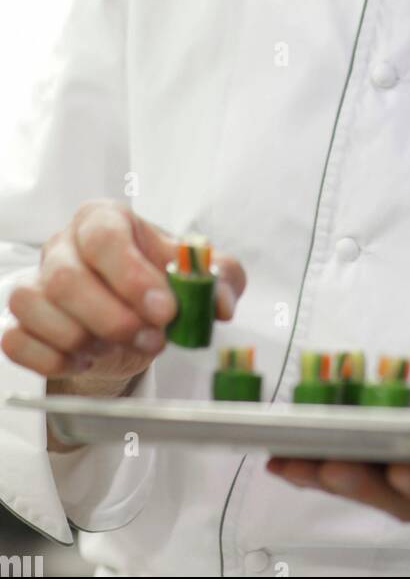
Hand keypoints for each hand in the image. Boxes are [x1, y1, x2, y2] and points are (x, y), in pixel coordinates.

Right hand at [1, 200, 244, 445]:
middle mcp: (63, 244)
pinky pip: (16, 340)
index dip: (132, 276)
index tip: (164, 310)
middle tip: (152, 340)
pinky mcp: (21, 320)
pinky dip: (53, 358)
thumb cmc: (159, 285)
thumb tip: (220, 303)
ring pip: (34, 306)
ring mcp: (36, 281)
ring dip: (82, 339)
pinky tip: (86, 359)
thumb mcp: (201, 275)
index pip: (105, 236)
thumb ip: (220, 280)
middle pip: (65, 277)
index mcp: (105, 219)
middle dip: (112, 318)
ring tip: (118, 346)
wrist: (131, 319)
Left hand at [266, 351, 409, 522]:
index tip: (397, 468)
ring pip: (371, 492)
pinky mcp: (392, 479)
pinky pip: (357, 478)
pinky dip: (323, 468)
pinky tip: (291, 457)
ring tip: (290, 459)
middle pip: (400, 498)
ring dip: (327, 477)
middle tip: (324, 463)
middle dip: (358, 480)